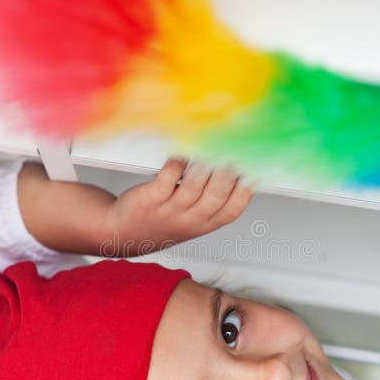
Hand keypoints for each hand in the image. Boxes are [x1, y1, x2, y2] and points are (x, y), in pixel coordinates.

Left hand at [102, 157, 254, 257]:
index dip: (247, 188)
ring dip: (203, 166)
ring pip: (193, 187)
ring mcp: (170, 210)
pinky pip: (166, 180)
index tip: (253, 166)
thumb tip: (238, 164)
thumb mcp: (197, 217)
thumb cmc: (164, 220)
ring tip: (210, 147)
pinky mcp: (150, 199)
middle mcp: (191, 218)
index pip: (234, 208)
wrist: (126, 231)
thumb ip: (217, 196)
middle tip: (234, 150)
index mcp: (207, 222)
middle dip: (228, 172)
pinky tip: (181, 154)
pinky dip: (175, 164)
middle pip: (217, 196)